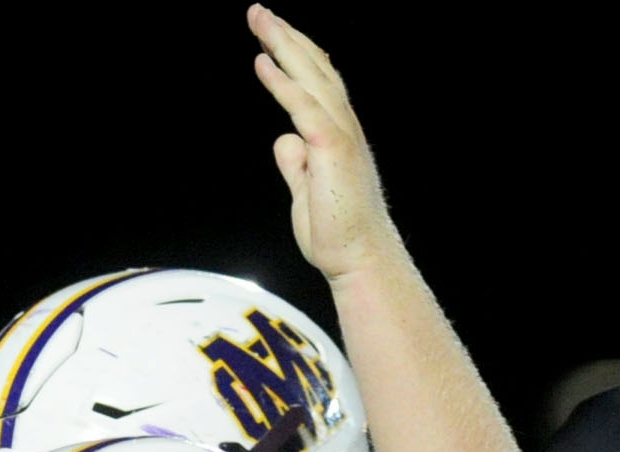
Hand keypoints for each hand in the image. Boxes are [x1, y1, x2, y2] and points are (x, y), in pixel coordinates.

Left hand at [248, 7, 405, 281]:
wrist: (359, 258)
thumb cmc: (337, 233)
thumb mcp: (306, 190)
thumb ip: (296, 163)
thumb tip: (285, 141)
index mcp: (338, 135)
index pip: (317, 83)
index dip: (294, 56)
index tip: (271, 36)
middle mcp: (343, 127)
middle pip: (314, 69)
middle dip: (285, 37)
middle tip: (259, 11)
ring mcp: (340, 135)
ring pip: (310, 77)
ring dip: (283, 45)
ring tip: (259, 19)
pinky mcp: (331, 147)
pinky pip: (303, 106)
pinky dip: (283, 82)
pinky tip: (264, 62)